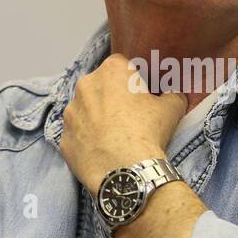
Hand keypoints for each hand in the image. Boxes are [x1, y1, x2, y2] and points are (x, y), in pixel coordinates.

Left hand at [60, 53, 187, 191]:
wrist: (127, 171)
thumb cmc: (148, 132)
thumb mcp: (172, 108)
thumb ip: (173, 95)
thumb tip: (173, 95)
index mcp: (111, 70)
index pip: (122, 66)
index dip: (133, 80)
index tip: (141, 96)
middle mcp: (85, 86)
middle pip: (100, 86)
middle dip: (112, 98)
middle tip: (130, 117)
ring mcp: (70, 113)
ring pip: (85, 110)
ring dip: (97, 118)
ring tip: (115, 137)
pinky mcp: (64, 138)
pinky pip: (78, 135)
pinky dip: (88, 140)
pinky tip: (103, 151)